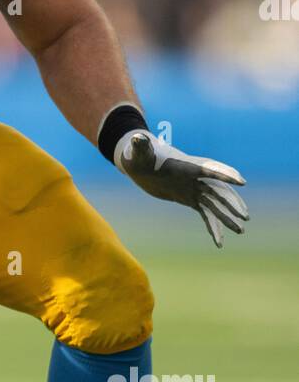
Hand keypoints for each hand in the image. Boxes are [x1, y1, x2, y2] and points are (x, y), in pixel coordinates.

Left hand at [115, 131, 248, 247]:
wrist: (140, 163)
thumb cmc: (139, 156)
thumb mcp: (138, 152)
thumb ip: (140, 145)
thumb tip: (137, 139)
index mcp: (188, 165)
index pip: (210, 168)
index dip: (225, 174)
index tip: (241, 182)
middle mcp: (196, 176)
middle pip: (219, 189)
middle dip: (232, 202)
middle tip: (244, 216)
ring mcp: (194, 188)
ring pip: (216, 204)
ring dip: (228, 217)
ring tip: (241, 232)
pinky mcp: (190, 198)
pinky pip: (206, 213)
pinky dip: (213, 226)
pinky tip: (218, 242)